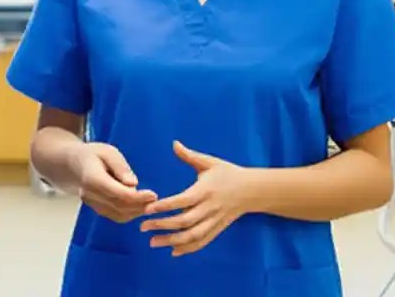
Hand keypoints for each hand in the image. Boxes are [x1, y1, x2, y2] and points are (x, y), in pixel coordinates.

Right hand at [70, 142, 156, 222]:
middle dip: (140, 205)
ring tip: (151, 203)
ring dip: (137, 211)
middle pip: (120, 206)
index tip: (154, 194)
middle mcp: (90, 195)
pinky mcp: (96, 209)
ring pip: (119, 214)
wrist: (73, 164)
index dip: (137, 197)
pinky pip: (116, 216)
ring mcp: (92, 204)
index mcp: (92, 178)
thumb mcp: (108, 152)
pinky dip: (130, 213)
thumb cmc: (94, 154)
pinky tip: (140, 206)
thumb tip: (133, 184)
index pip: (118, 193)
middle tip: (156, 200)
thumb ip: (120, 167)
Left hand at [139, 141, 255, 256]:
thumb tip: (174, 143)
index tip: (147, 209)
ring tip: (153, 242)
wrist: (252, 190)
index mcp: (205, 191)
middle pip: (185, 221)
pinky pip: (203, 242)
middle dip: (162, 225)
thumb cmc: (228, 173)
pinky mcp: (218, 229)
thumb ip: (189, 155)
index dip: (164, 206)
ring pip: (192, 235)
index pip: (182, 201)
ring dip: (172, 241)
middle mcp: (209, 208)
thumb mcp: (209, 162)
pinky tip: (173, 252)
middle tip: (142, 227)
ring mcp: (214, 221)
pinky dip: (188, 248)